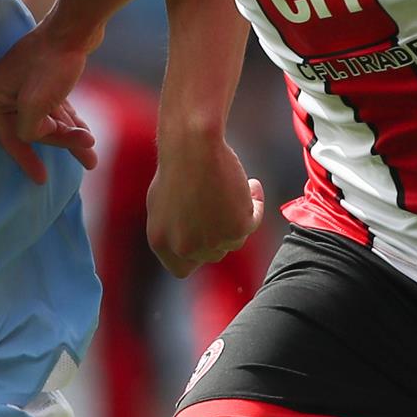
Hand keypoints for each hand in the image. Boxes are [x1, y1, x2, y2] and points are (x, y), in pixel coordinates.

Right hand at [0, 22, 97, 183]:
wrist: (75, 25)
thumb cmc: (52, 63)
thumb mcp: (35, 105)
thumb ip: (28, 129)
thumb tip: (32, 138)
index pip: (10, 137)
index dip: (27, 159)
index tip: (42, 180)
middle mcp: (3, 89)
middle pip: (33, 128)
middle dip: (62, 144)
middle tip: (90, 160)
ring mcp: (24, 83)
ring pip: (48, 119)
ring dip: (71, 137)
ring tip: (93, 158)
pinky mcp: (44, 77)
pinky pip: (56, 108)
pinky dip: (70, 121)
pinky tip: (86, 136)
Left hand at [147, 132, 262, 277]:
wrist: (193, 146)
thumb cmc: (177, 166)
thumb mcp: (162, 205)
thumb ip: (175, 231)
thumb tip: (192, 245)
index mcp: (161, 242)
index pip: (181, 269)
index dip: (195, 254)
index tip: (204, 236)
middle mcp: (185, 248)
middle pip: (212, 254)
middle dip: (217, 232)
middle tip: (220, 204)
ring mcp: (211, 242)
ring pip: (234, 240)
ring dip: (236, 216)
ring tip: (233, 188)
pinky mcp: (237, 229)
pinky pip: (253, 221)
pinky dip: (255, 204)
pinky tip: (251, 185)